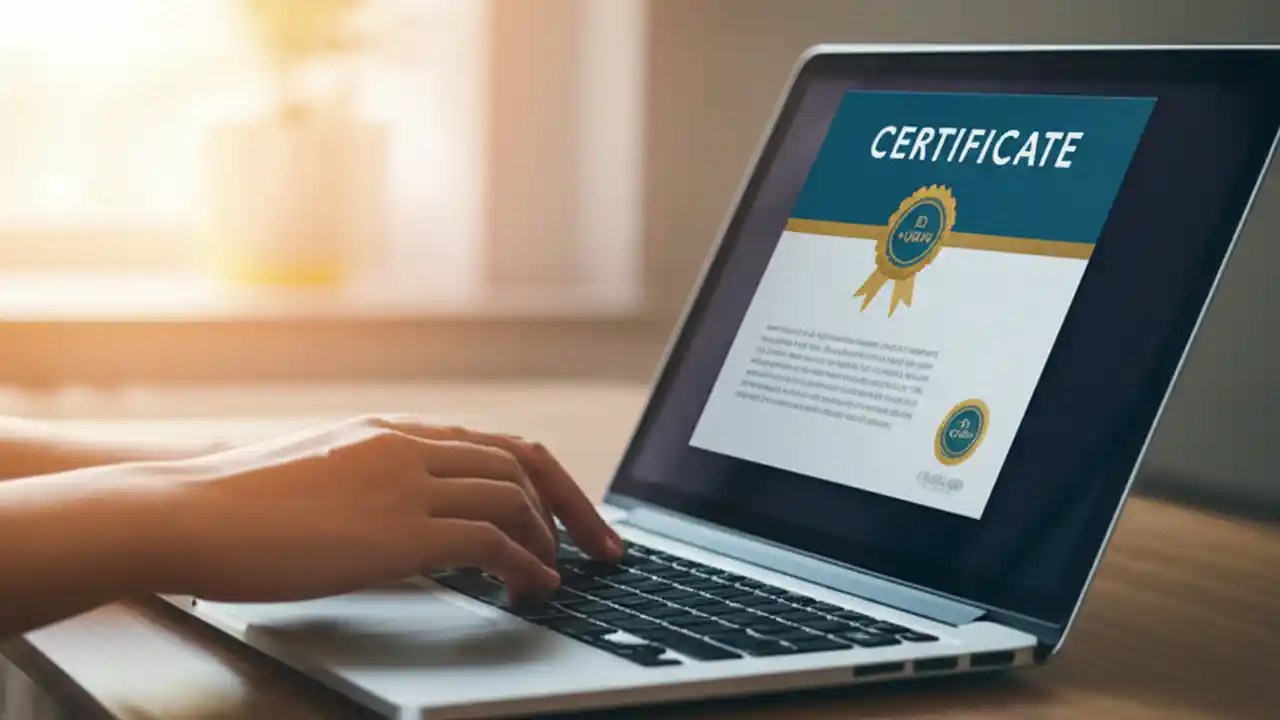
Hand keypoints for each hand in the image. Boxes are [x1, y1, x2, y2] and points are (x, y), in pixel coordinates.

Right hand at [157, 416, 621, 602]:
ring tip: (561, 576)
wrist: (189, 511)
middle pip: (526, 463)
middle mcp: (411, 446)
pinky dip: (526, 565)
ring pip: (516, 499)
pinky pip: (491, 542)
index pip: (500, 444)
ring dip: (551, 541)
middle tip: (603, 546)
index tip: (576, 514)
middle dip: (575, 508)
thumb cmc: (244, 504)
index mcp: (396, 431)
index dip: (551, 480)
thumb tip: (424, 520)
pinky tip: (534, 588)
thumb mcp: (326, 473)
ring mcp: (406, 484)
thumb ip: (381, 482)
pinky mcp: (398, 530)